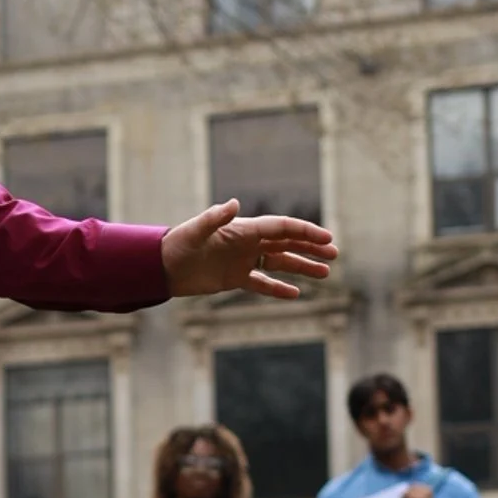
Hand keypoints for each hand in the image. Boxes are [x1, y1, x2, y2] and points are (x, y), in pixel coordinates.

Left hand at [161, 199, 336, 297]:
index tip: (327, 238)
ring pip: (280, 262)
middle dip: (311, 247)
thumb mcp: (196, 230)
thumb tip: (235, 204)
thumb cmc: (178, 243)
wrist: (162, 265)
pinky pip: (262, 283)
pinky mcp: (235, 278)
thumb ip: (215, 217)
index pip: (283, 228)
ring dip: (302, 266)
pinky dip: (278, 288)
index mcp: (244, 229)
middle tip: (334, 253)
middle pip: (287, 243)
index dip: (306, 232)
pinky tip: (296, 294)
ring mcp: (243, 260)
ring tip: (325, 273)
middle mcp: (248, 243)